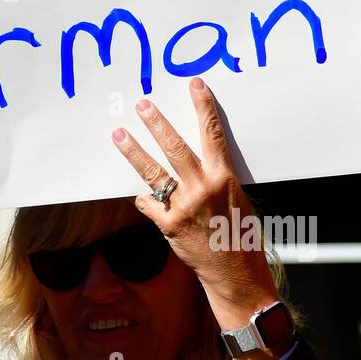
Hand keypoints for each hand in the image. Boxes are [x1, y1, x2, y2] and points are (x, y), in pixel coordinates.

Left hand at [111, 78, 285, 359]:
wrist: (236, 275)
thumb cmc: (242, 236)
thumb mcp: (238, 199)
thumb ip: (216, 179)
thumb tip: (198, 161)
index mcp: (224, 178)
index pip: (212, 134)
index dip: (202, 107)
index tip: (194, 85)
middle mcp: (202, 188)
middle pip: (174, 147)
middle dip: (156, 123)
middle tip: (142, 104)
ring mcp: (183, 206)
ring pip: (153, 171)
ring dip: (133, 150)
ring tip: (118, 133)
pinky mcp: (168, 225)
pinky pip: (149, 204)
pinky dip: (145, 199)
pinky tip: (138, 194)